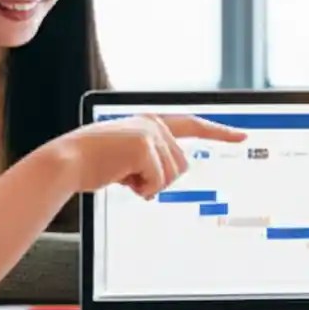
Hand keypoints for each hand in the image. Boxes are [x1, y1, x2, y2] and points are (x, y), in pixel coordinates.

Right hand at [59, 115, 246, 195]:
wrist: (66, 163)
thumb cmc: (93, 163)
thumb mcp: (128, 156)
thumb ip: (153, 157)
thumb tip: (172, 175)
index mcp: (151, 121)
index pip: (193, 125)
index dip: (219, 131)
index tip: (242, 135)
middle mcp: (154, 123)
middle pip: (183, 166)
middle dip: (160, 180)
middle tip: (130, 177)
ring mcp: (151, 133)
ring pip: (173, 176)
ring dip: (148, 184)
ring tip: (121, 174)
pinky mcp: (145, 147)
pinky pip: (158, 182)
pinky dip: (140, 188)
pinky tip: (119, 178)